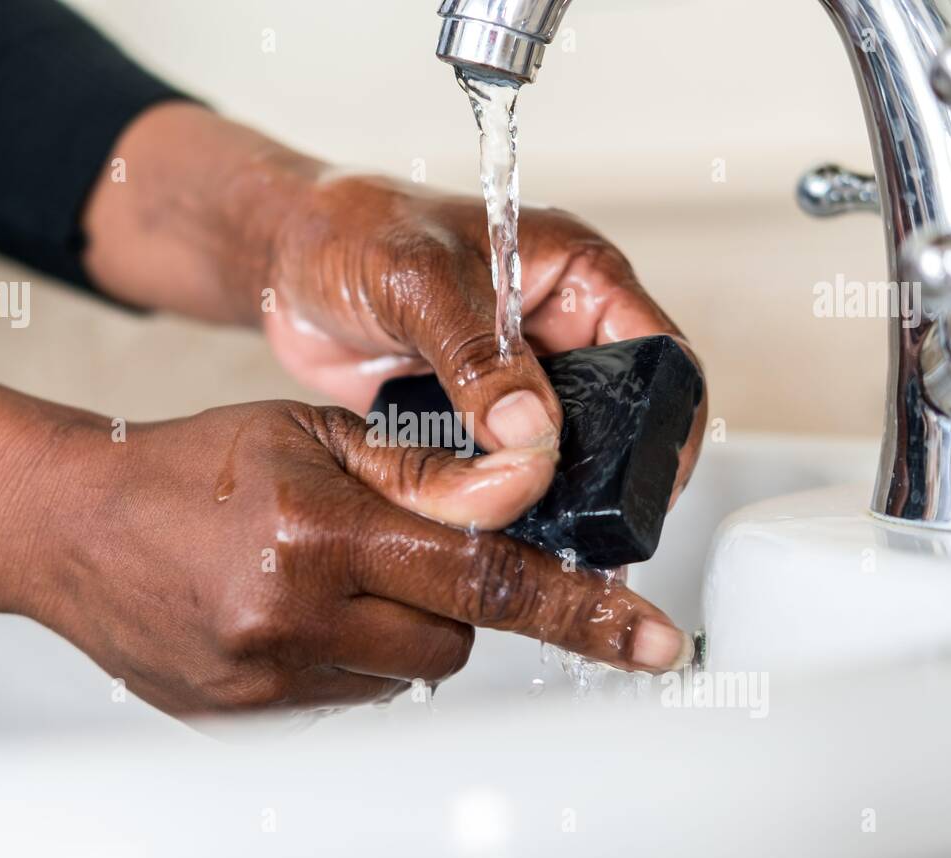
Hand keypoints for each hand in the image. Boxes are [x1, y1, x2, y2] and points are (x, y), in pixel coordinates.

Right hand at [26, 401, 693, 715]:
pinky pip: (350, 700)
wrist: (68, 525)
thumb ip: (422, 471)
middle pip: (456, 639)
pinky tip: (293, 612)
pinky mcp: (246, 720)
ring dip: (398, 630)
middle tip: (395, 552)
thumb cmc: (188, 466)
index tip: (653, 642)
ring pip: (408, 676)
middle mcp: (295, 616)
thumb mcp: (309, 434)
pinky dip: (349, 660)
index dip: (582, 612)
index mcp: (319, 530)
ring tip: (326, 577)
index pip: (487, 578)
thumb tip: (518, 495)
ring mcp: (268, 680)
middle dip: (455, 600)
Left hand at [264, 175, 705, 481]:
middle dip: (606, 472)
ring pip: (558, 456)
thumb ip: (478, 357)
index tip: (651, 484)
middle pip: (618, 419)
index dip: (669, 422)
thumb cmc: (351, 231)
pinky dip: (494, 500)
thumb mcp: (419, 281)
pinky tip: (483, 523)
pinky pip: (500, 473)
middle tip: (590, 524)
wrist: (281, 265)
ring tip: (536, 533)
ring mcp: (513, 381)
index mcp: (575, 276)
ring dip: (546, 493)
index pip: (660, 355)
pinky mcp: (470, 421)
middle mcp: (555, 332)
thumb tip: (533, 434)